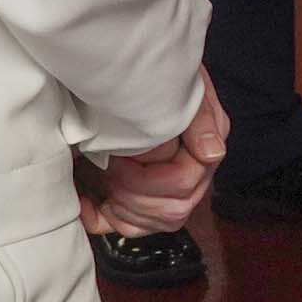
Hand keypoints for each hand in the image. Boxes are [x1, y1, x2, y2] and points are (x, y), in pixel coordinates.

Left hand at [79, 85, 231, 238]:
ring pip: (157, 222)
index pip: (184, 182)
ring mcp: (175, 192)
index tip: (118, 156)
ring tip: (100, 176)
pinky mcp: (148, 202)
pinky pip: (133, 227)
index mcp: (205, 147)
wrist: (127, 74)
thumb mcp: (180, 87)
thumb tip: (212, 153)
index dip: (146, 178)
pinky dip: (106, 218)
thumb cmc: (154, 81)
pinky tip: (90, 200)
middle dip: (131, 193)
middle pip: (173, 209)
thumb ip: (199, 118)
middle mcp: (197, 175)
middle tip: (105, 165)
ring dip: (121, 205)